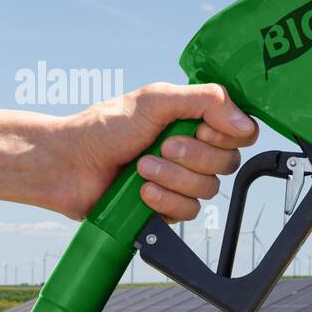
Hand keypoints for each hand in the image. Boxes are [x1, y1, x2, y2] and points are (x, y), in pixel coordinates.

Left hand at [59, 82, 258, 220]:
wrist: (68, 164)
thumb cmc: (103, 128)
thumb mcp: (155, 100)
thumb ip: (205, 101)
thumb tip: (243, 121)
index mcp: (195, 120)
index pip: (241, 132)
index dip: (226, 134)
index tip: (200, 128)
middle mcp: (193, 150)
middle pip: (228, 162)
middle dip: (192, 156)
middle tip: (161, 146)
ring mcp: (182, 180)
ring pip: (209, 189)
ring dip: (173, 178)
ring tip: (142, 168)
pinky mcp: (169, 207)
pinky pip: (189, 211)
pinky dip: (164, 200)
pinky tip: (142, 191)